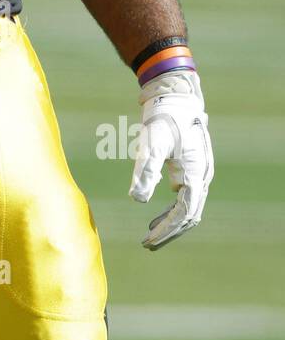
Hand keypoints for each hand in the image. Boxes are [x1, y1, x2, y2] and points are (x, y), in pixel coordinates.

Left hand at [129, 69, 213, 249]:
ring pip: (188, 207)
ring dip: (171, 222)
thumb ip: (145, 170)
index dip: (167, 230)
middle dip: (169, 231)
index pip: (184, 214)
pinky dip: (172, 208)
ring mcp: (198, 171)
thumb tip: (137, 199)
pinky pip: (185, 196)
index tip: (148, 241)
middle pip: (189, 215)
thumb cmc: (163, 118)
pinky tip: (156, 211)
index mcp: (195, 174)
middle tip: (147, 244)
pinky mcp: (190, 166)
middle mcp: (201, 176)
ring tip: (150, 233)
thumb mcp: (152, 143)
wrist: (174, 95)